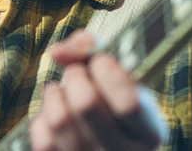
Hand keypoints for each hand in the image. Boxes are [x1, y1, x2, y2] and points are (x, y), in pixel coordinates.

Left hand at [30, 30, 166, 150]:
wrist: (103, 139)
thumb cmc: (112, 100)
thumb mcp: (118, 76)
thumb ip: (92, 51)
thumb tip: (57, 51)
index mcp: (148, 132)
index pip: (128, 103)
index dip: (108, 73)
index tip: (100, 60)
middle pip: (86, 105)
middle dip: (75, 75)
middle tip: (76, 71)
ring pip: (59, 121)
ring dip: (54, 95)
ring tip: (59, 90)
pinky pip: (42, 140)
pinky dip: (42, 119)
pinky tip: (53, 114)